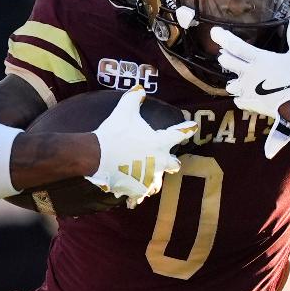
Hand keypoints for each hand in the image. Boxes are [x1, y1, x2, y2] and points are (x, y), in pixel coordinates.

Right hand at [87, 86, 198, 206]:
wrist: (96, 154)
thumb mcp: (125, 110)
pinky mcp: (136, 190)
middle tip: (170, 162)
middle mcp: (159, 162)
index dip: (186, 129)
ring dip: (154, 180)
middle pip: (173, 165)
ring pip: (157, 183)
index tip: (193, 126)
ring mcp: (148, 178)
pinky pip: (139, 196)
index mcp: (160, 143)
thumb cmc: (114, 132)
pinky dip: (136, 196)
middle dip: (171, 163)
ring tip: (150, 180)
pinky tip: (134, 201)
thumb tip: (140, 89)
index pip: (178, 134)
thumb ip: (134, 99)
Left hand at [213, 17, 289, 121]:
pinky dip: (240, 97)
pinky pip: (238, 101)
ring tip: (235, 78)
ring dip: (232, 80)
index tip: (214, 32)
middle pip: (228, 63)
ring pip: (230, 85)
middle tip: (224, 54)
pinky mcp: (253, 105)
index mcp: (260, 60)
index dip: (223, 38)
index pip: (236, 46)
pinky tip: (244, 96)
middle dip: (225, 57)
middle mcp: (249, 75)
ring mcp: (249, 91)